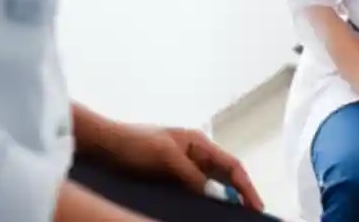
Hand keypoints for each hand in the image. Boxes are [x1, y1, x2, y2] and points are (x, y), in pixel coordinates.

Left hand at [101, 124, 264, 211]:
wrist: (103, 144)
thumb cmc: (134, 144)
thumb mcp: (166, 158)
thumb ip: (191, 176)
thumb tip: (213, 195)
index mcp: (198, 143)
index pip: (231, 165)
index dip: (246, 186)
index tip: (255, 205)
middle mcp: (194, 155)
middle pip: (224, 177)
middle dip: (239, 194)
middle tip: (249, 215)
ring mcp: (181, 167)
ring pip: (209, 186)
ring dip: (221, 200)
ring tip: (231, 216)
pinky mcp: (168, 178)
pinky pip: (192, 192)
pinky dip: (202, 202)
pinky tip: (202, 213)